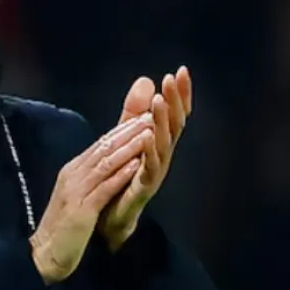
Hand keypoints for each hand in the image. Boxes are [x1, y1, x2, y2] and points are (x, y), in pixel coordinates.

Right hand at [30, 117, 153, 283]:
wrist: (45, 254)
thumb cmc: (64, 228)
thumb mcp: (77, 196)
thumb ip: (92, 178)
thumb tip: (109, 163)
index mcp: (72, 171)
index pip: (100, 144)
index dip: (122, 129)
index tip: (143, 116)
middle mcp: (73, 175)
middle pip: (103, 147)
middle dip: (128, 130)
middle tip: (151, 116)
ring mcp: (76, 191)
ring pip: (105, 162)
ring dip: (129, 146)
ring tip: (149, 133)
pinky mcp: (81, 210)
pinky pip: (104, 187)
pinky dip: (121, 174)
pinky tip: (137, 164)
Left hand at [98, 66, 192, 251]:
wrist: (107, 218)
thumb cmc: (120, 177)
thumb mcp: (125, 138)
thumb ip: (134, 112)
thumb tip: (146, 79)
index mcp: (159, 143)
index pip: (174, 114)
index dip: (180, 94)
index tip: (182, 70)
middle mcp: (162, 156)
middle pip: (174, 125)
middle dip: (175, 101)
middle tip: (173, 78)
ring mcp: (155, 173)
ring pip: (164, 143)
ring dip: (162, 121)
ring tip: (160, 100)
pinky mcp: (142, 188)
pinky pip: (149, 168)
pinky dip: (149, 151)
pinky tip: (147, 135)